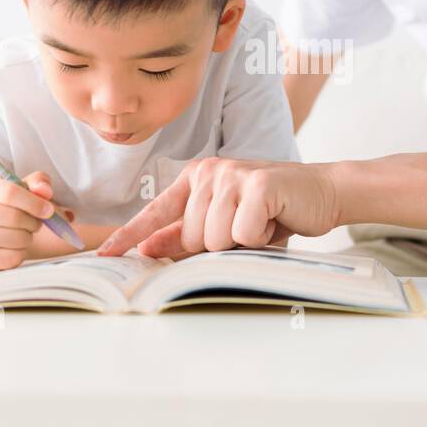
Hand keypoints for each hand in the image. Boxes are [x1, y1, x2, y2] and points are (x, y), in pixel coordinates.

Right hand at [0, 171, 74, 270]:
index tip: (49, 210)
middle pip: (16, 217)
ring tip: (20, 234)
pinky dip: (21, 253)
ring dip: (28, 238)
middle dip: (33, 222)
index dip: (34, 202)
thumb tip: (45, 190)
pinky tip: (12, 247)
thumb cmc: (6, 209)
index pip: (10, 193)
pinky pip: (14, 257)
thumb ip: (37, 182)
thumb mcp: (21, 189)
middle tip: (33, 223)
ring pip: (17, 239)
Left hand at [97, 158, 340, 258]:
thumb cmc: (273, 212)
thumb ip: (188, 234)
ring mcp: (233, 175)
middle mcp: (210, 172)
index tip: (105, 254)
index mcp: (196, 179)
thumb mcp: (226, 223)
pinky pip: (242, 233)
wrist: (321, 193)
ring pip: (214, 239)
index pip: (155, 212)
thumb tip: (148, 249)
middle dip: (219, 246)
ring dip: (242, 243)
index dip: (129, 235)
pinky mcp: (259, 184)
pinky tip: (274, 219)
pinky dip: (261, 237)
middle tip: (247, 229)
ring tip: (261, 223)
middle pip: (190, 237)